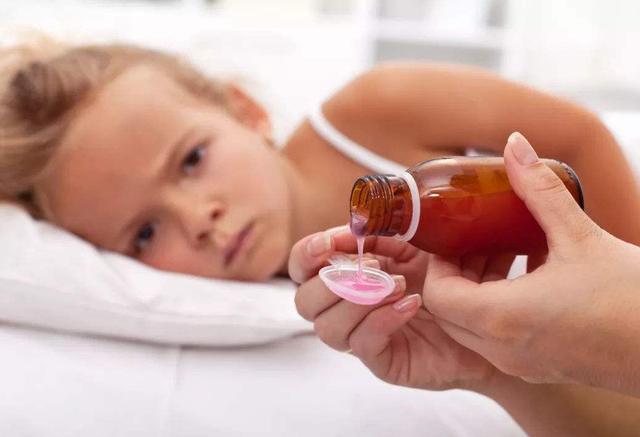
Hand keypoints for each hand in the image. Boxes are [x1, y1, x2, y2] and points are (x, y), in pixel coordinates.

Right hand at [288, 226, 503, 390]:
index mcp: (346, 273)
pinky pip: (363, 345)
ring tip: (398, 285)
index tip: (329, 243)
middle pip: (304, 302)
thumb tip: (355, 224)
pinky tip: (410, 304)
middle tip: (373, 267)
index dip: (306, 255)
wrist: (484, 313)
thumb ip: (383, 231)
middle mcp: (345, 308)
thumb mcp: (414, 242)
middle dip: (332, 281)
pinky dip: (382, 320)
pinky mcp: (383, 361)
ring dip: (359, 301)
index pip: (303, 268)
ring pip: (328, 329)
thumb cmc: (446, 275)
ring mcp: (361, 337)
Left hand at [424, 132, 639, 396]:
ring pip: (470, 329)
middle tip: (474, 242)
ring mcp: (522, 364)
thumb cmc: (632, 298)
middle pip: (447, 313)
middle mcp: (503, 349)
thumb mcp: (579, 235)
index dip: (438, 264)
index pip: (436, 295)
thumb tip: (514, 144)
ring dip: (475, 291)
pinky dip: (497, 309)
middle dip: (453, 275)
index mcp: (503, 318)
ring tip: (502, 253)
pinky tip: (530, 276)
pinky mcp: (540, 368)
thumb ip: (539, 188)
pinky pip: (496, 340)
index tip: (455, 237)